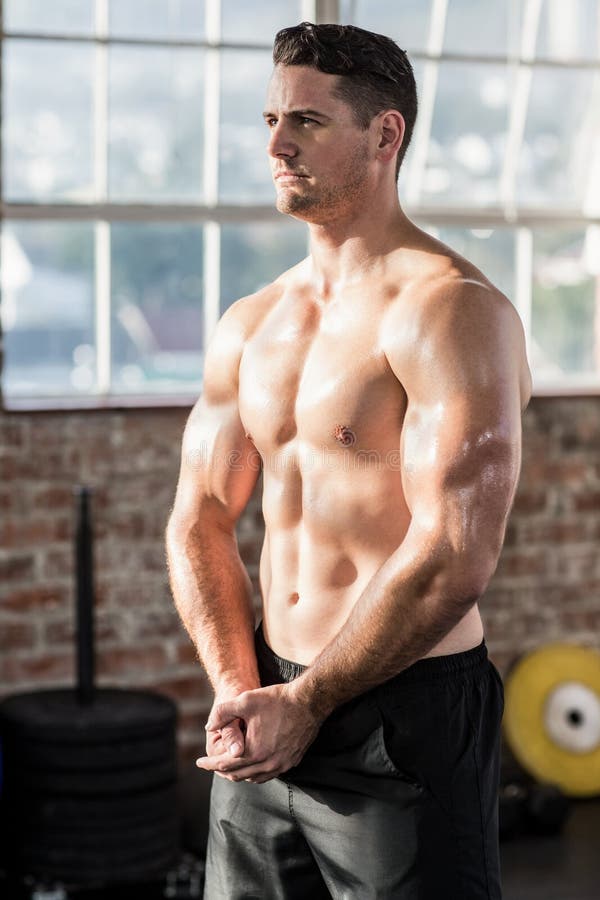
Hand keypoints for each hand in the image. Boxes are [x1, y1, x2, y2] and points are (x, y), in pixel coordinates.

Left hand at [196, 682, 322, 783]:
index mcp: (254, 752)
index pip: (224, 764)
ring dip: (238, 773)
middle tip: (211, 765)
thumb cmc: (277, 699)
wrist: (309, 701)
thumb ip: (222, 713)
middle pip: (237, 775)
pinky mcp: (292, 762)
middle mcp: (268, 764)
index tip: (199, 763)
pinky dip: (255, 772)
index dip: (209, 764)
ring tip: (229, 766)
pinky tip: (251, 764)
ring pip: (253, 777)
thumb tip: (208, 727)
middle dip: (221, 771)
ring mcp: (282, 765)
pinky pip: (268, 774)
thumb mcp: (245, 700)